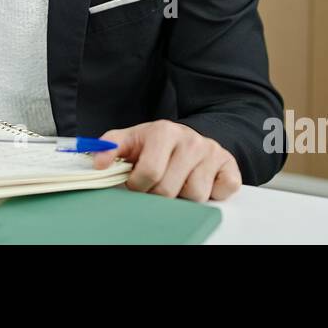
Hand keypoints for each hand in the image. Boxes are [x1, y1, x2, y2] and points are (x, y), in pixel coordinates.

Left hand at [92, 120, 241, 201]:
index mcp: (164, 131)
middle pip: (170, 189)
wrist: (188, 137)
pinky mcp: (230, 166)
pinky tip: (201, 180)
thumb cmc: (156, 144)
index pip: (149, 173)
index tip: (137, 182)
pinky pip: (222, 192)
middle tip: (159, 182)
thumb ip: (110, 147)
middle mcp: (191, 140)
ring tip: (180, 179)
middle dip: (159, 193)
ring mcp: (212, 152)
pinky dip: (213, 193)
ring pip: (195, 196)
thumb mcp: (130, 140)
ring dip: (184, 195)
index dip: (139, 185)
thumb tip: (98, 163)